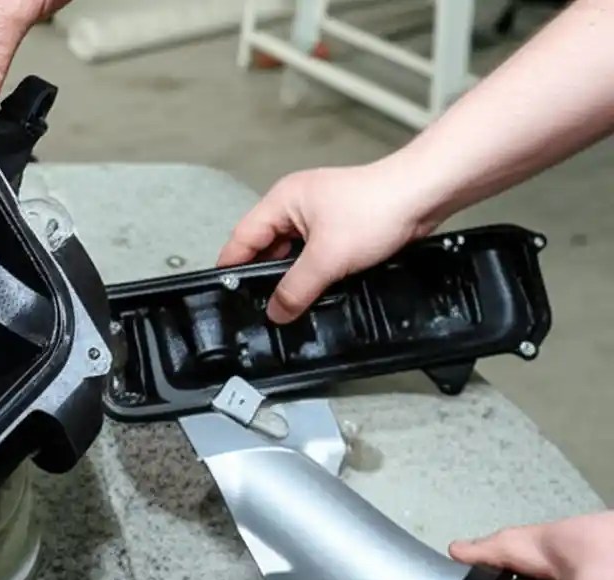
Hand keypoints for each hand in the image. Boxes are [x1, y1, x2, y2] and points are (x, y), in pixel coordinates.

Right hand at [220, 157, 443, 323]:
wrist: (424, 195)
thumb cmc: (376, 209)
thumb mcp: (328, 258)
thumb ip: (296, 289)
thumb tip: (276, 313)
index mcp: (281, 201)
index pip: (242, 238)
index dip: (232, 268)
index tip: (227, 296)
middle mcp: (294, 206)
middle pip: (264, 247)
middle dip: (263, 277)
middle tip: (261, 308)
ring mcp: (317, 216)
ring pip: (290, 253)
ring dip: (291, 276)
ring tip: (288, 303)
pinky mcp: (338, 227)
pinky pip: (312, 254)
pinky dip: (311, 272)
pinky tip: (314, 291)